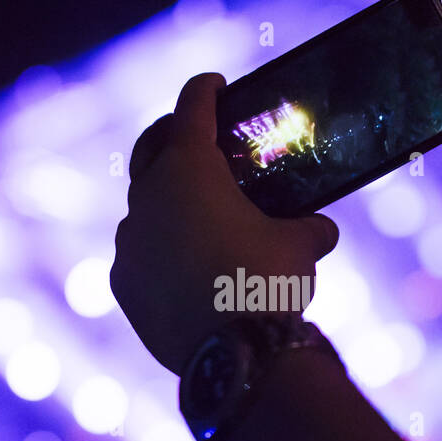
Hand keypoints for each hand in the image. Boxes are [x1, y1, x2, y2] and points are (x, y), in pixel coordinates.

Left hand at [110, 73, 339, 373]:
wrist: (235, 355)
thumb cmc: (268, 281)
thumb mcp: (301, 245)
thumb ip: (308, 226)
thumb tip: (320, 229)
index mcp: (188, 167)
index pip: (191, 107)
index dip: (205, 89)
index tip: (215, 85)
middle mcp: (147, 197)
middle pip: (150, 148)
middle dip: (170, 135)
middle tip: (192, 134)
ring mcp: (128, 241)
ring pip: (144, 208)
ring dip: (166, 203)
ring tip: (197, 216)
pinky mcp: (121, 283)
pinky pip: (140, 255)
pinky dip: (159, 252)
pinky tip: (185, 268)